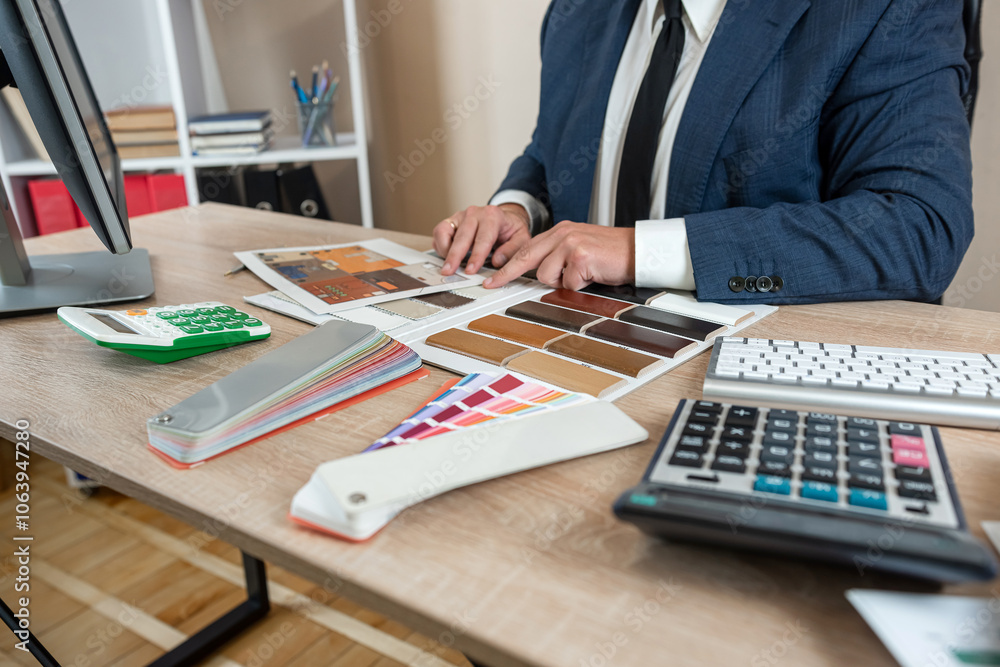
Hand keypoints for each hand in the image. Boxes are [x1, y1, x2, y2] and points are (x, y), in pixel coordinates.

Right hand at [432, 204, 531, 274]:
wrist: (504, 217)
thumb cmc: (510, 229)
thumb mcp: (521, 238)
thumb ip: (512, 250)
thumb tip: (497, 261)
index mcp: (493, 215)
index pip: (483, 238)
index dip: (476, 256)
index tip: (471, 270)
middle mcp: (474, 213)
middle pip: (462, 236)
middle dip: (455, 256)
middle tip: (450, 271)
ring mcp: (460, 216)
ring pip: (445, 231)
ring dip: (445, 250)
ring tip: (448, 266)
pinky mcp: (451, 221)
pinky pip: (439, 232)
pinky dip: (440, 245)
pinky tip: (446, 256)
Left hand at [483, 221, 634, 289]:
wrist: (638, 250)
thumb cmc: (611, 254)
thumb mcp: (579, 249)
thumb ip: (558, 257)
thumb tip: (538, 274)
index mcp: (560, 231)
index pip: (527, 249)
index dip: (508, 265)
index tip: (493, 277)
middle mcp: (563, 234)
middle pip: (525, 257)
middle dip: (507, 274)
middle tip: (492, 285)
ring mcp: (570, 243)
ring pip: (547, 275)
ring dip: (563, 282)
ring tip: (583, 274)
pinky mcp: (580, 256)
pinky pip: (567, 282)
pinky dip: (580, 285)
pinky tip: (592, 275)